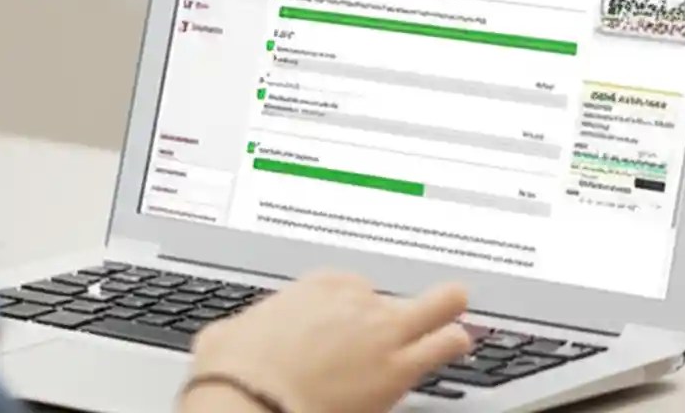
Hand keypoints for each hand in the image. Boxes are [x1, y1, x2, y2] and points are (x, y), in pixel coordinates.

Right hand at [182, 271, 470, 412]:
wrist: (246, 399)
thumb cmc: (233, 371)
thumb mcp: (228, 333)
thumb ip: (248, 329)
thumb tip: (234, 337)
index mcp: (317, 285)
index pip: (354, 289)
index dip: (353, 315)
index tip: (349, 332)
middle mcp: (355, 299)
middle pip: (397, 295)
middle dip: (406, 309)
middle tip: (412, 320)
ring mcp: (383, 329)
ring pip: (440, 304)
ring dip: (445, 317)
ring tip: (450, 329)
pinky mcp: (400, 367)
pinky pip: (445, 343)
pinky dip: (453, 343)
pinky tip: (456, 345)